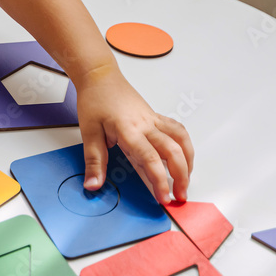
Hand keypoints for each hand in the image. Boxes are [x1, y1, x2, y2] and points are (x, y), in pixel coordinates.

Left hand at [75, 65, 193, 204]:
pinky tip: (183, 157)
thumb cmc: (95, 100)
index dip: (160, 181)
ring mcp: (154, 120)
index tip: (163, 198)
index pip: (150, 159)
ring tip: (186, 180)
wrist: (100, 76)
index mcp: (130, 130)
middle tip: (180, 196)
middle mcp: (147, 125)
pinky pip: (177, 131)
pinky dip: (185, 145)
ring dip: (188, 161)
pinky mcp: (155, 117)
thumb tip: (93, 185)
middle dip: (181, 176)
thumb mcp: (88, 133)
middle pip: (173, 152)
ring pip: (181, 140)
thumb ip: (94, 161)